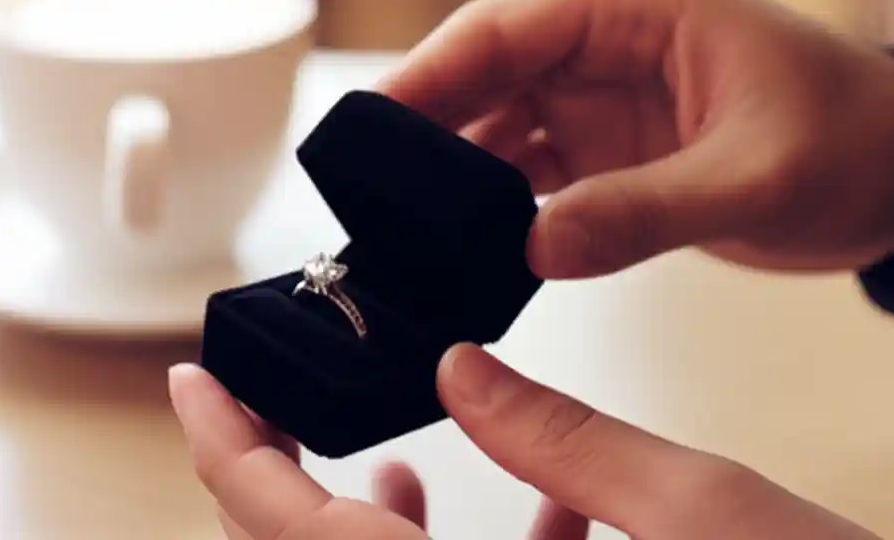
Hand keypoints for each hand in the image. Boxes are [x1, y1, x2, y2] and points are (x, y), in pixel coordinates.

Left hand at [170, 349, 879, 538]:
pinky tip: (538, 516)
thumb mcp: (702, 512)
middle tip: (279, 403)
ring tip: (392, 460)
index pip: (285, 528)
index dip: (226, 447)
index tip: (191, 380)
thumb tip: (465, 370)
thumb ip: (562, 437)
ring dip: (381, 526)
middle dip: (286, 476)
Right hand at [379, 0, 893, 276]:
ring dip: (450, 183)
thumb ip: (642, 211)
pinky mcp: (598, 149)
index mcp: (628, 4)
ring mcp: (592, 96)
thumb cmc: (852, 143)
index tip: (362, 130)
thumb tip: (532, 250)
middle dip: (420, 137)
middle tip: (364, 198)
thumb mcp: (755, 176)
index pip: (497, 29)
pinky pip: (522, 175)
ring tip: (401, 238)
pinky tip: (460, 252)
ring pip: (489, 131)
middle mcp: (596, 41)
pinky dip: (490, 213)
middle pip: (477, 79)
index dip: (423, 78)